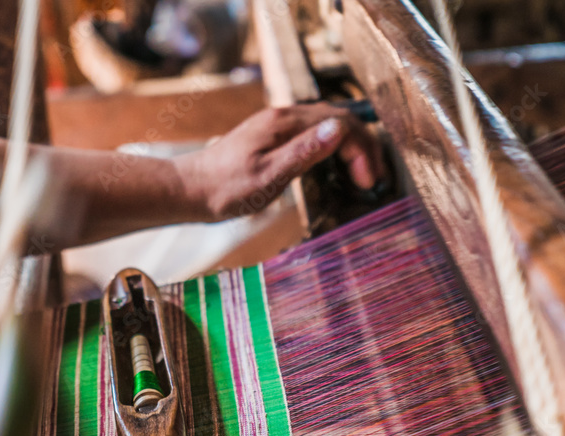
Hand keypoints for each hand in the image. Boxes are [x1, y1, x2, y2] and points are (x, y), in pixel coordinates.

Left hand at [173, 102, 387, 220]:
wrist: (191, 189)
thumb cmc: (225, 189)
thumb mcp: (268, 176)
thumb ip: (304, 152)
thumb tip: (339, 128)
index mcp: (285, 123)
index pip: (341, 125)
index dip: (362, 152)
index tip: (367, 183)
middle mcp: (284, 116)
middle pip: (339, 119)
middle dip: (364, 147)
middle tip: (373, 180)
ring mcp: (278, 124)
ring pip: (328, 124)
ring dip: (351, 145)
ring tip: (362, 173)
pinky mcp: (274, 135)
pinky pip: (314, 132)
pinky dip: (334, 146)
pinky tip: (337, 165)